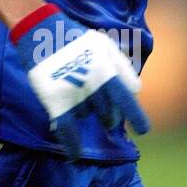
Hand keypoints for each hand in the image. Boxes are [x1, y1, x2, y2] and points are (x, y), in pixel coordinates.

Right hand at [10, 2, 149, 159]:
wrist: (42, 32)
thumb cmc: (77, 39)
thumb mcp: (105, 46)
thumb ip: (123, 68)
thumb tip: (136, 90)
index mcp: (107, 72)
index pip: (126, 100)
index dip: (136, 117)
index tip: (144, 131)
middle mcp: (93, 86)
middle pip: (108, 116)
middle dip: (109, 117)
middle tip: (103, 111)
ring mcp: (73, 95)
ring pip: (87, 116)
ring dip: (86, 111)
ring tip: (77, 93)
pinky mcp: (55, 101)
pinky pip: (66, 130)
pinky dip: (71, 144)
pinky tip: (75, 154)